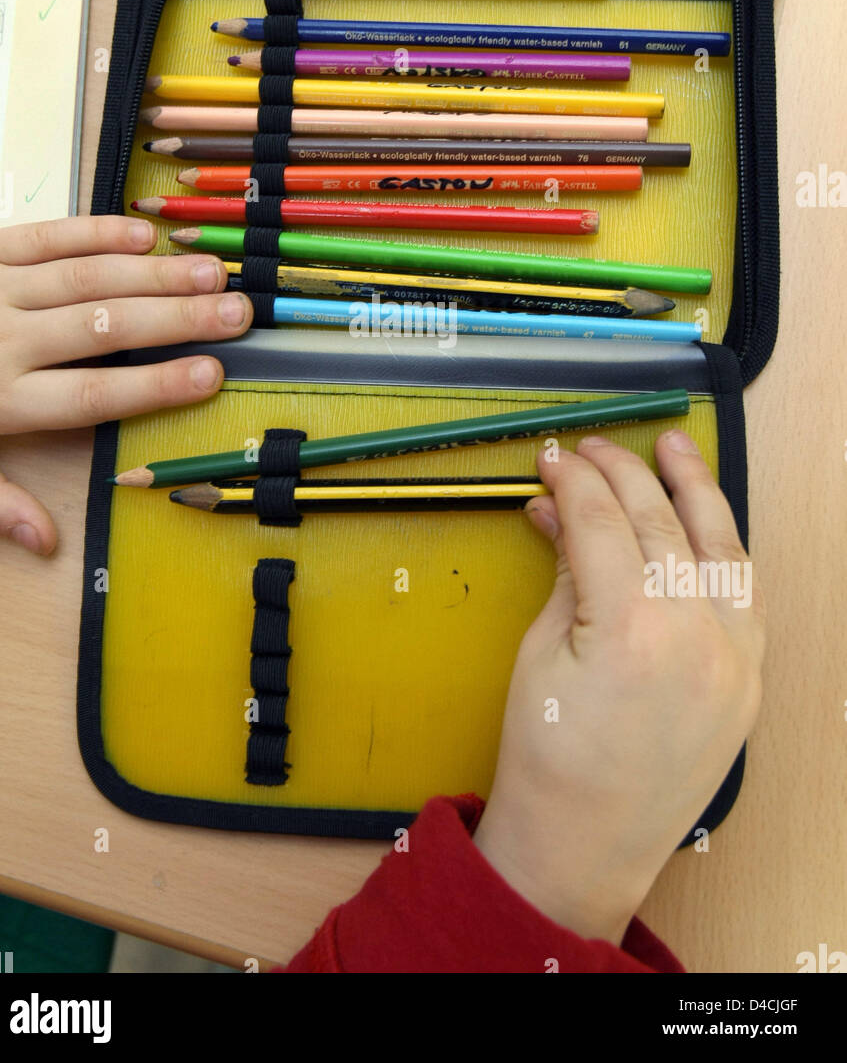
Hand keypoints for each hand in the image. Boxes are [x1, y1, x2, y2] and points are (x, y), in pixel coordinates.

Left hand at [0, 216, 252, 554]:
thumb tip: (46, 543)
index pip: (93, 395)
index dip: (156, 385)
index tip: (212, 375)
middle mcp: (1, 340)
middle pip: (105, 328)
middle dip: (179, 320)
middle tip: (239, 312)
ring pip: (86, 277)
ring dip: (154, 273)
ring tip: (212, 271)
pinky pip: (45, 235)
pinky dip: (96, 231)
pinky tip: (144, 235)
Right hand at [472, 429, 763, 945]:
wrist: (584, 844)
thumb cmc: (549, 759)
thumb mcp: (540, 653)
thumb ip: (564, 571)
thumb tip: (559, 510)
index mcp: (631, 629)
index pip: (601, 520)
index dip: (573, 479)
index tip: (553, 459)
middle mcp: (696, 636)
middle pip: (660, 521)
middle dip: (622, 472)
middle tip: (593, 448)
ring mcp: (734, 659)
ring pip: (721, 546)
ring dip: (695, 489)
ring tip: (674, 446)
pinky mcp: (749, 680)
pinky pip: (745, 592)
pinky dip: (723, 548)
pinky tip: (705, 520)